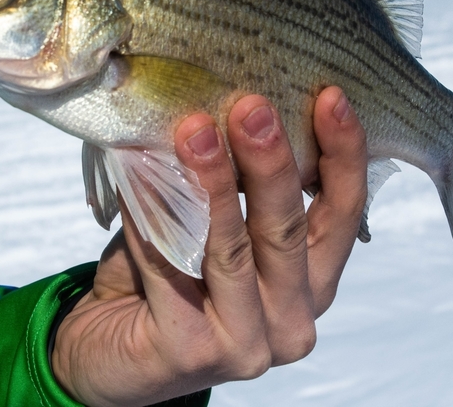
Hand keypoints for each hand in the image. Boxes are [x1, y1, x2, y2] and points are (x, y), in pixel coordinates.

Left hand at [51, 87, 367, 405]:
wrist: (108, 352)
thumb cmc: (170, 279)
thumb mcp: (217, 227)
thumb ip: (238, 185)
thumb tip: (230, 98)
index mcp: (312, 284)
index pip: (341, 216)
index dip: (343, 155)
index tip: (331, 97)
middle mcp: (292, 320)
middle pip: (289, 231)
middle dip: (272, 162)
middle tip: (252, 106)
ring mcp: (247, 346)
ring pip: (232, 250)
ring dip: (212, 183)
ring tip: (194, 130)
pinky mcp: (192, 355)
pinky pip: (168, 269)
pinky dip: (152, 215)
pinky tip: (138, 173)